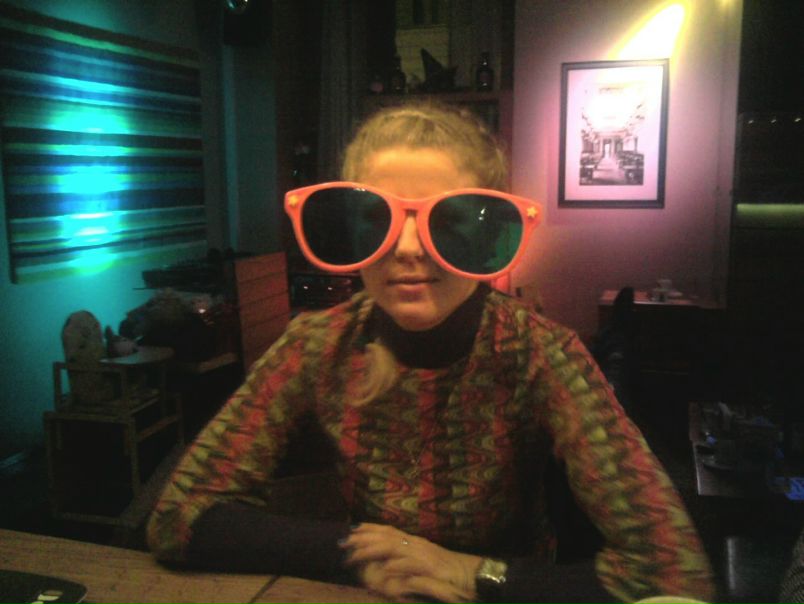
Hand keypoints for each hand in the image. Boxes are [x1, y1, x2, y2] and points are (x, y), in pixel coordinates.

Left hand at [340, 523, 482, 602]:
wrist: (480, 577)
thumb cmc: (453, 574)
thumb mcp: (428, 565)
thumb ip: (409, 562)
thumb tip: (389, 564)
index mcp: (417, 543)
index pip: (390, 531)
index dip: (370, 529)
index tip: (351, 529)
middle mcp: (419, 546)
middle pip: (387, 536)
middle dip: (364, 538)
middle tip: (344, 542)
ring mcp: (426, 557)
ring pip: (395, 548)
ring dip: (373, 551)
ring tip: (355, 555)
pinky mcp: (435, 570)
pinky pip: (413, 567)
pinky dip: (398, 568)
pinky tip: (385, 571)